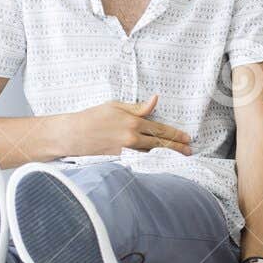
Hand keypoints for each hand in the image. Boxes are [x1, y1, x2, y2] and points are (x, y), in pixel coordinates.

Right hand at [66, 94, 191, 156]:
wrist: (73, 134)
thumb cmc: (93, 117)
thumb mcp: (116, 106)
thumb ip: (138, 107)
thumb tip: (155, 100)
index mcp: (133, 122)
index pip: (160, 129)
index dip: (175, 134)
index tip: (187, 137)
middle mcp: (132, 138)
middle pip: (160, 143)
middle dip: (176, 147)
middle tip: (189, 151)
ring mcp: (126, 151)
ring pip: (151, 153)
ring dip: (166, 155)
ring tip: (179, 157)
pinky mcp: (119, 159)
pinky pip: (139, 159)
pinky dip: (151, 159)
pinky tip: (159, 162)